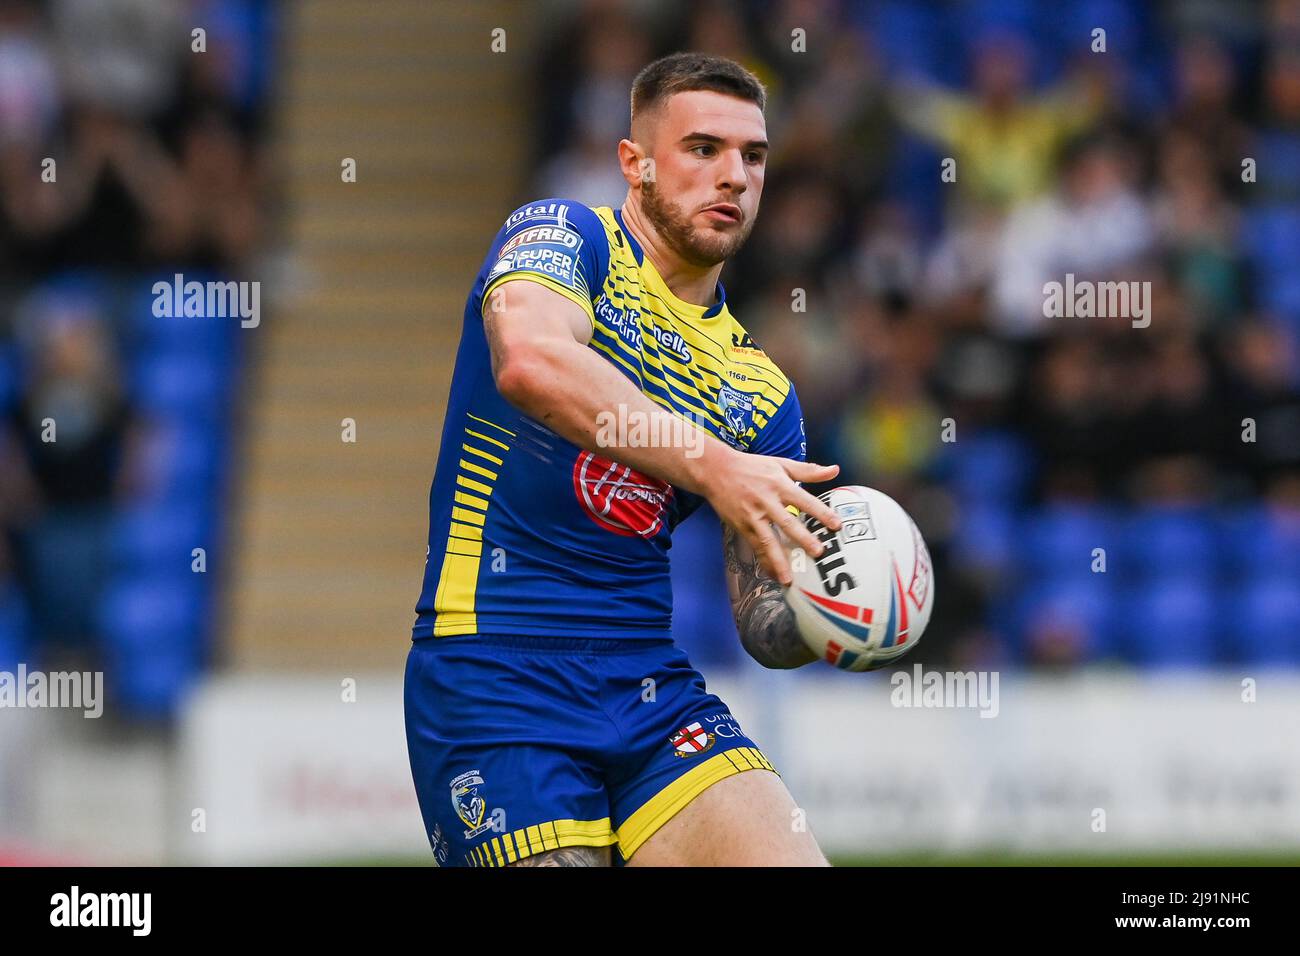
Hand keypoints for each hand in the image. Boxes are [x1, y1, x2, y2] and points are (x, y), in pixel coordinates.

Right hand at [702, 450, 841, 585]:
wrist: (716, 470)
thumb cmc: (751, 467)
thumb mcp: (781, 464)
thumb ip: (809, 470)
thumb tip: (836, 470)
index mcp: (780, 485)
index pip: (805, 500)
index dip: (821, 512)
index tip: (836, 525)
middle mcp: (767, 502)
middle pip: (787, 522)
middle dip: (802, 538)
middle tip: (817, 553)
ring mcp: (752, 516)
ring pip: (767, 540)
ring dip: (778, 560)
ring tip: (788, 579)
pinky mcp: (741, 526)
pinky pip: (754, 547)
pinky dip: (763, 561)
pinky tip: (772, 574)